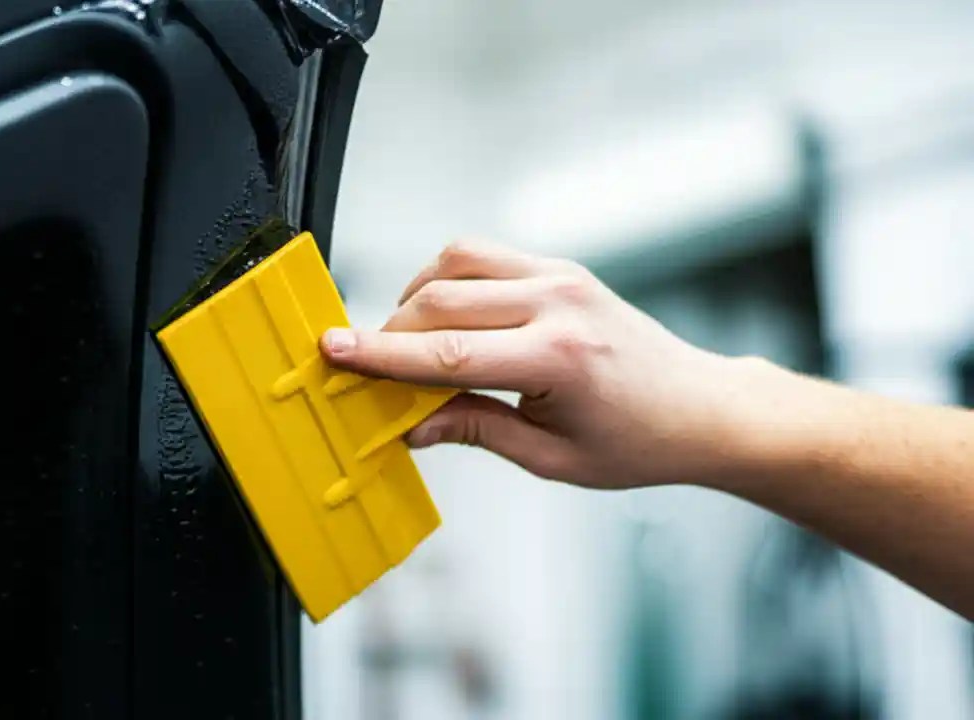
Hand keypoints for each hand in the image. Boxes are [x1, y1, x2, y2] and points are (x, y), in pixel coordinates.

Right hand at [320, 240, 763, 489]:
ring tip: (406, 341)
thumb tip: (408, 424)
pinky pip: (483, 255)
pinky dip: (448, 279)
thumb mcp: (551, 456)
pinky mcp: (560, 267)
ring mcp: (561, 276)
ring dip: (415, 296)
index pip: (446, 351)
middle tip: (366, 368)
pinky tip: (443, 316)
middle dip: (390, 333)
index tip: (333, 350)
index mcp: (558, 357)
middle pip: (440, 299)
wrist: (700, 407)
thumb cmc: (637, 441)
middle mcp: (558, 303)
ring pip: (455, 261)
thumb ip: (473, 429)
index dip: (381, 354)